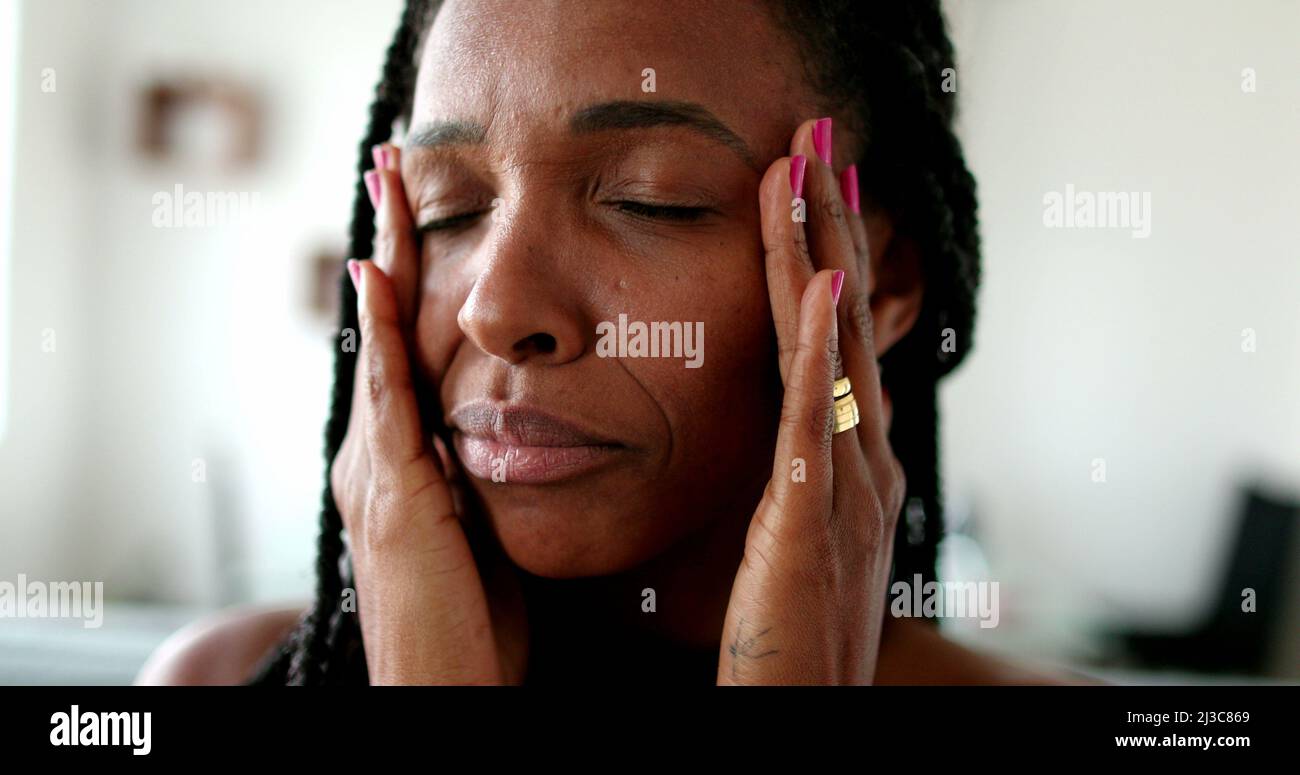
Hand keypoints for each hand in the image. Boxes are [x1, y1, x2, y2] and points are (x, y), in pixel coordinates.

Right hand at [330, 143, 526, 683]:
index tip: (417, 208)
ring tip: (385, 181)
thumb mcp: (485, 528)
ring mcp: (376, 470)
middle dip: (387, 241)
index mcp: (404, 461)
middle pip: (382, 326)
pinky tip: (375, 272)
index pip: (406, 347)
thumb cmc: (477, 622)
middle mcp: (378, 454)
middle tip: (389, 161)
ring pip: (377, 342)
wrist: (449, 693)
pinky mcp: (392, 493)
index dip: (408, 277)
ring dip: (381, 256)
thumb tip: (508, 429)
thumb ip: (487, 474)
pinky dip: (376, 333)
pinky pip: (386, 397)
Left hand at [717, 119, 904, 683]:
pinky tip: (822, 286)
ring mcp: (846, 490)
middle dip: (830, 228)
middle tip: (817, 138)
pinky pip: (816, 420)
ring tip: (809, 171)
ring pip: (830, 350)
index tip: (813, 187)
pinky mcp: (811, 521)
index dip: (826, 260)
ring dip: (821, 256)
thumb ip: (789, 480)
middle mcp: (862, 466)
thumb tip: (777, 431)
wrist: (802, 715)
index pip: (835, 342)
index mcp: (851, 468)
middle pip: (843, 326)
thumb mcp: (792, 542)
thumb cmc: (787, 642)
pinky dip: (823, 349)